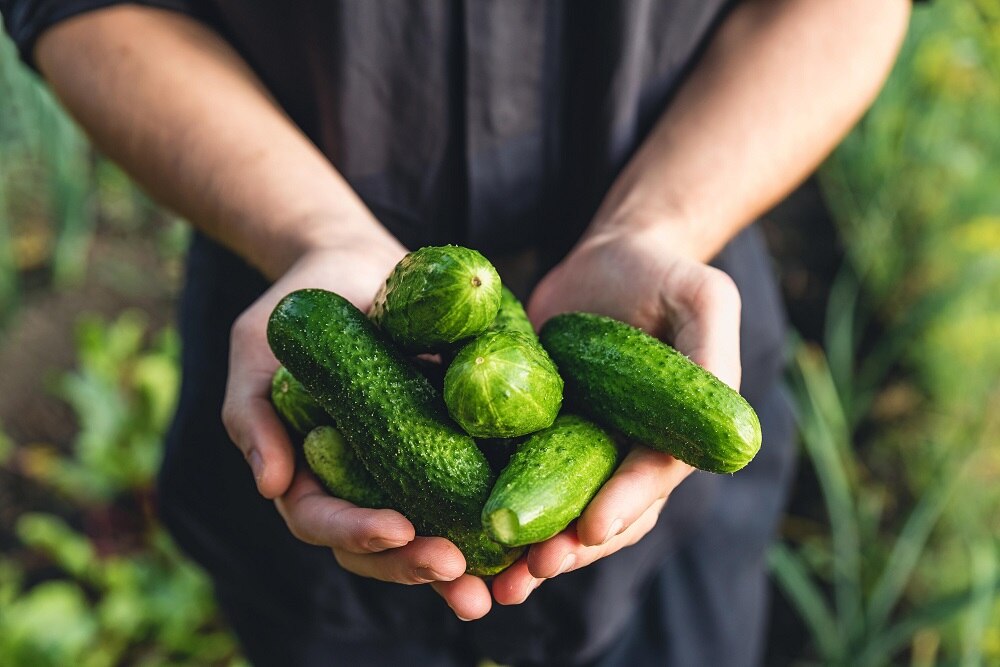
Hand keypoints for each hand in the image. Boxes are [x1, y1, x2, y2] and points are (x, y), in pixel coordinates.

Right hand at [221, 242, 494, 620]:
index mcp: (310, 472)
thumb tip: (270, 486)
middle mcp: (361, 481)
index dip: (357, 532)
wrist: (360, 266)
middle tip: (456, 571)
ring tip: (502, 580)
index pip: (323, 520)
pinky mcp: (453, 442)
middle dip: (416, 564)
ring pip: (432, 529)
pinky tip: (531, 533)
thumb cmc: (301, 305)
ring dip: (465, 562)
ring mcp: (408, 465)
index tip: (398, 529)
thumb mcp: (258, 350)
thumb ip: (253, 413)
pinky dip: (498, 511)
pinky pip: (476, 485)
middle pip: (383, 544)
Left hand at [491, 224, 742, 604]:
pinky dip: (504, 510)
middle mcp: (630, 455)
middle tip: (534, 568)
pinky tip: (467, 535)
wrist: (607, 262)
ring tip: (501, 576)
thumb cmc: (661, 275)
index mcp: (677, 436)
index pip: (653, 477)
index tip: (590, 529)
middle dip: (573, 546)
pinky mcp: (540, 436)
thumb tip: (730, 420)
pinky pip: (521, 481)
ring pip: (562, 512)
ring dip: (535, 547)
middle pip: (606, 514)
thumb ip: (713, 349)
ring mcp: (583, 450)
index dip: (625, 504)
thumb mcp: (701, 296)